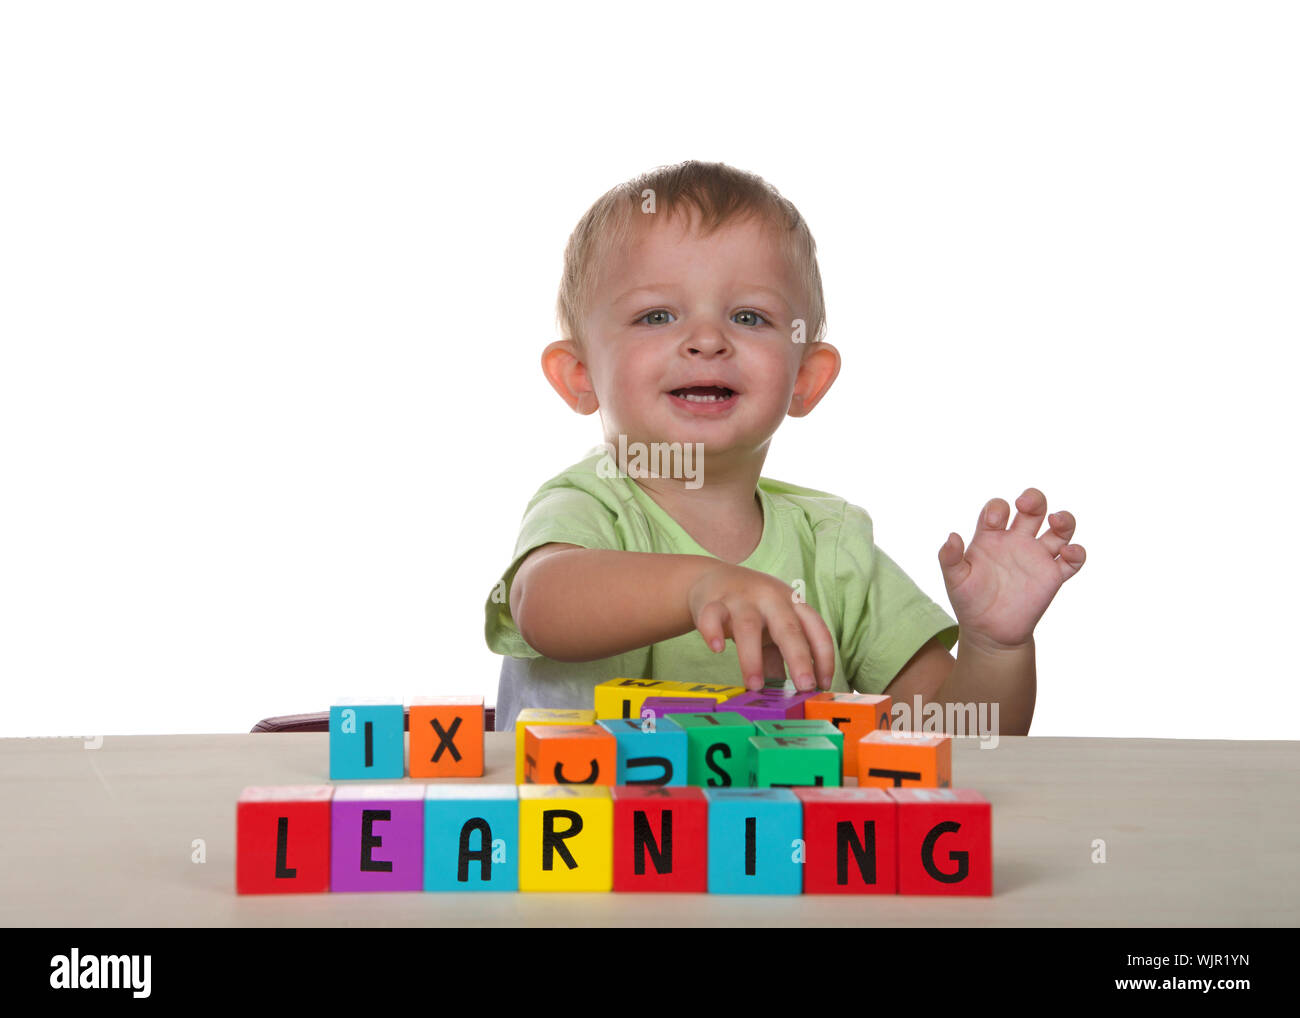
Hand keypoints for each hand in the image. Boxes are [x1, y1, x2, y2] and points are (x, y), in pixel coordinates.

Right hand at [687, 563, 836, 692]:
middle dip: (799, 658)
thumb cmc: (752, 609)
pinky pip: (712, 616)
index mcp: (793, 605)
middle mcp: (771, 599)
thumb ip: (780, 659)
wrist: (714, 578)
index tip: (822, 686)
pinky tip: (717, 648)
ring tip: (755, 685)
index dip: (824, 658)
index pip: (816, 630)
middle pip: (788, 628)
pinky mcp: (713, 601)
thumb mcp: (772, 629)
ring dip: (752, 658)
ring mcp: (742, 599)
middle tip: (805, 686)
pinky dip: (713, 632)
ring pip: (748, 626)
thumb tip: (789, 696)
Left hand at [938, 487, 1085, 649]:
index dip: (997, 508)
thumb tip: (952, 536)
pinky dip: (1077, 553)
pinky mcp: (1052, 576)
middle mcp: (1017, 542)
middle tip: (1025, 504)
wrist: (989, 632)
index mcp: (992, 537)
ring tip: (1056, 520)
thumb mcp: (955, 580)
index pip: (998, 509)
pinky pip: (1073, 560)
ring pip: (1060, 529)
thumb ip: (950, 558)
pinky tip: (1068, 552)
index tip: (994, 522)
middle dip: (1034, 498)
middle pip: (1034, 509)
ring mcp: (1037, 557)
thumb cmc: (969, 602)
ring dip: (1064, 519)